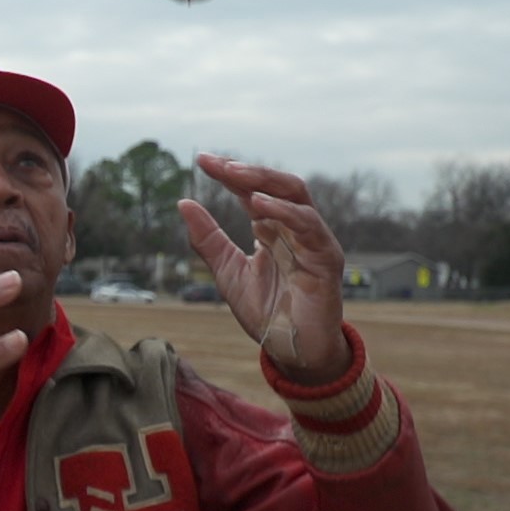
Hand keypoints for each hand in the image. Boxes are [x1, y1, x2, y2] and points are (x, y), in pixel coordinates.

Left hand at [177, 154, 350, 384]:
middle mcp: (294, 228)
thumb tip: (183, 203)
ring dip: (265, 182)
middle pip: (278, 184)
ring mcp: (313, 240)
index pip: (252, 190)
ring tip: (235, 176)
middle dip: (248, 171)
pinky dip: (284, 212)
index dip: (229, 174)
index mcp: (271, 228)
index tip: (202, 160)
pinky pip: (309, 226)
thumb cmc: (266, 312)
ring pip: (296, 196)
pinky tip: (258, 205)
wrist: (291, 351)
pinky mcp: (326, 258)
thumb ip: (208, 240)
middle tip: (219, 164)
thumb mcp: (228, 272)